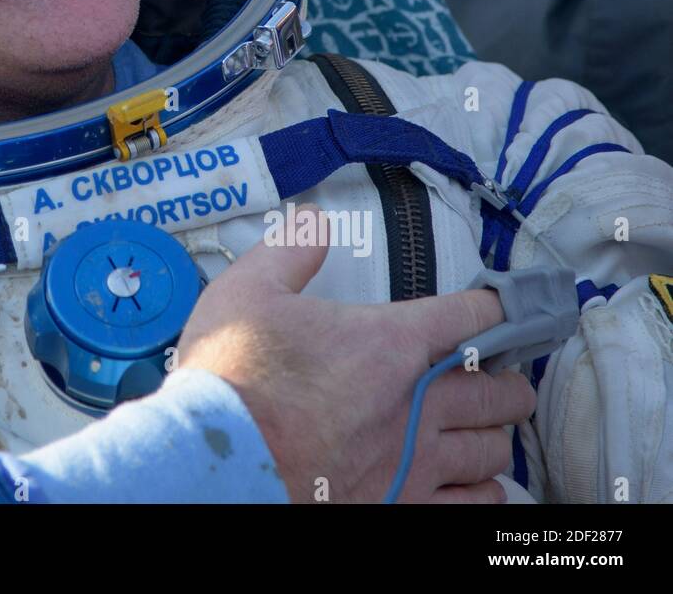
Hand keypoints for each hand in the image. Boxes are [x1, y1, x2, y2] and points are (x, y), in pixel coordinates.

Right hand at [178, 204, 535, 501]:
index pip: (472, 316)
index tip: (494, 309)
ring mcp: (415, 461)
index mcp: (388, 344)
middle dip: (506, 379)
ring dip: (490, 433)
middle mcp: (417, 403)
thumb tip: (313, 222)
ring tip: (480, 427)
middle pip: (502, 390)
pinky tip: (469, 480)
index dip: (490, 308)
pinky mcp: (404, 506)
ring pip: (493, 449)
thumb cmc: (232, 380)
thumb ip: (290, 250)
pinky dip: (480, 488)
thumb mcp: (248, 291)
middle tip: (496, 374)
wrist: (221, 459)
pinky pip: (476, 502)